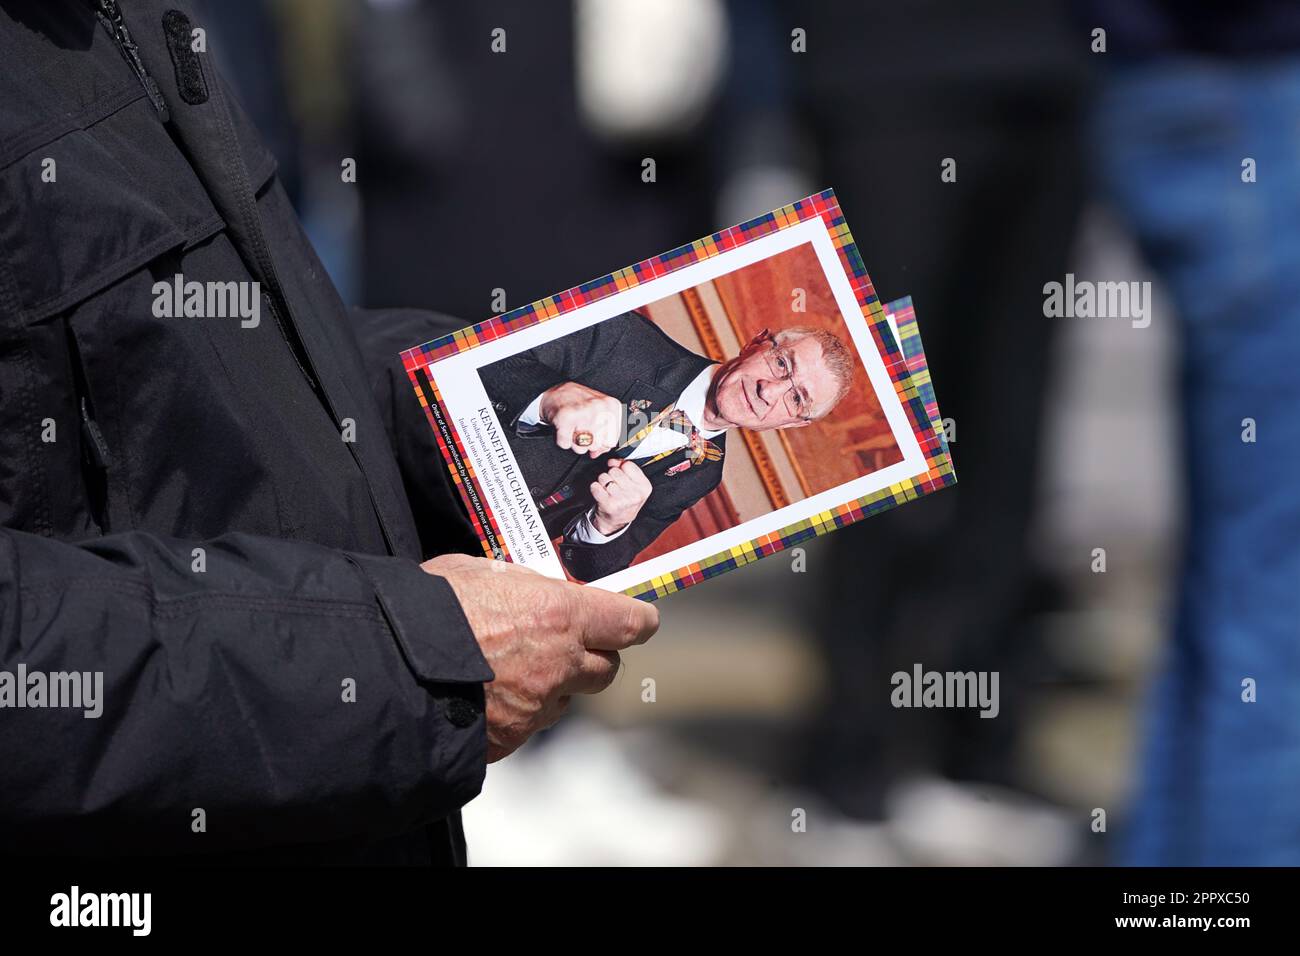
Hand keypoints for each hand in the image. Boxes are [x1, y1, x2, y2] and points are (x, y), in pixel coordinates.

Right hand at [421, 553, 657, 760]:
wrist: (384, 668)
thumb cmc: (426, 610)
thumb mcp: (477, 572)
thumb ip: (519, 583)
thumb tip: (532, 588)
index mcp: (560, 615)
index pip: (631, 624)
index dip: (637, 621)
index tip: (638, 619)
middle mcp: (559, 665)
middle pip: (608, 669)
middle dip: (594, 656)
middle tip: (567, 642)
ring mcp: (536, 708)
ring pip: (567, 700)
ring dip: (554, 686)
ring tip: (511, 668)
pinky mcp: (509, 741)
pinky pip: (529, 726)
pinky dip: (517, 713)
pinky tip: (485, 696)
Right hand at [539, 381, 622, 457]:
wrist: (556, 393)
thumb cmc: (578, 402)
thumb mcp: (599, 413)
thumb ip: (605, 434)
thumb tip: (599, 452)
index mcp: (612, 406)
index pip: (612, 441)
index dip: (601, 442)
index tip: (594, 435)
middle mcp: (599, 407)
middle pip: (596, 445)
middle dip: (587, 442)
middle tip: (581, 428)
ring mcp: (583, 412)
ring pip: (581, 447)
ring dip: (574, 442)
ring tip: (572, 427)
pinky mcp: (566, 417)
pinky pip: (565, 443)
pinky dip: (562, 440)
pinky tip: (564, 428)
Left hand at [589, 459, 651, 535]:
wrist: (618, 521)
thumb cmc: (626, 500)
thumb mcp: (634, 484)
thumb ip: (626, 468)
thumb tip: (613, 461)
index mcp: (645, 487)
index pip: (628, 465)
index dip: (621, 466)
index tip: (620, 472)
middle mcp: (635, 495)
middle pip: (615, 471)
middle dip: (611, 475)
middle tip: (614, 485)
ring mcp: (622, 501)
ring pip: (604, 477)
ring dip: (602, 481)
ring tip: (607, 490)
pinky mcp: (608, 505)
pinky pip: (595, 486)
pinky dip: (595, 488)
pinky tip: (601, 493)